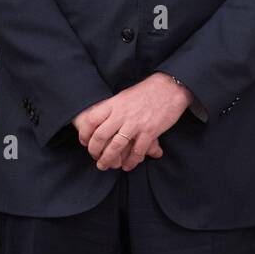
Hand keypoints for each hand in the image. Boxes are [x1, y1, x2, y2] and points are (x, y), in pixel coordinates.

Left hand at [74, 74, 190, 171]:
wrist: (169, 88)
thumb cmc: (147, 92)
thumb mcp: (124, 96)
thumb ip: (112, 108)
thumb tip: (99, 118)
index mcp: (114, 104)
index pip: (91, 120)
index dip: (84, 134)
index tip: (84, 142)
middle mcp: (122, 114)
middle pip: (100, 136)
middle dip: (94, 151)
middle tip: (95, 158)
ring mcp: (135, 123)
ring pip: (116, 146)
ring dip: (108, 159)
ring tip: (105, 165)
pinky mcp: (150, 131)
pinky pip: (137, 151)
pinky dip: (131, 161)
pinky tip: (127, 166)